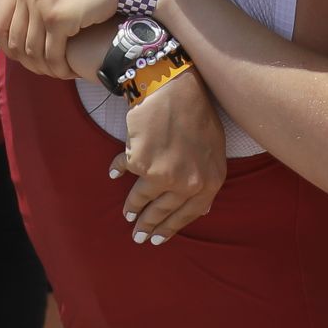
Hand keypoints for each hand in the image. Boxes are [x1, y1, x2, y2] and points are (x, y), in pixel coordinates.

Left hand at [0, 0, 132, 78]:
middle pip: (15, 41)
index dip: (9, 47)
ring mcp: (43, 4)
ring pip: (32, 51)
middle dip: (28, 61)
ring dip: (45, 68)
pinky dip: (59, 68)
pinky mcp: (59, 19)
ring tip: (58, 72)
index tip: (26, 57)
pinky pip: (51, 55)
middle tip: (45, 69)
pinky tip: (70, 72)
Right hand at [114, 68, 225, 244]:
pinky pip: (126, 170)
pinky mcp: (141, 163)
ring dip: (132, 207)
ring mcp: (164, 175)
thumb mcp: (213, 149)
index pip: (189, 214)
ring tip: (126, 213)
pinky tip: (114, 172)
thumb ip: (206, 178)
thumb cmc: (196, 113)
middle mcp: (189, 183)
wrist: (175, 88)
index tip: (158, 239)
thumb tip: (201, 207)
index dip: (171, 228)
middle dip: (148, 226)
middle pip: (164, 211)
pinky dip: (118, 169)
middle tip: (138, 236)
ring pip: (142, 198)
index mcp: (211, 180)